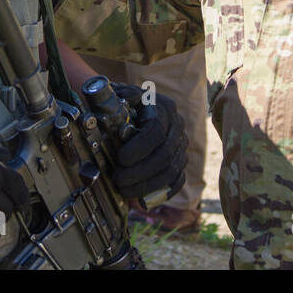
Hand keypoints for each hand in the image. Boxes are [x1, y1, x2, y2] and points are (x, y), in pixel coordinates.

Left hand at [110, 83, 187, 200]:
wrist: (139, 108)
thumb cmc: (126, 102)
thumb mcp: (120, 94)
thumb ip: (116, 98)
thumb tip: (111, 105)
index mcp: (164, 108)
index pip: (155, 131)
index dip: (138, 148)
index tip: (120, 159)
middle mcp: (177, 126)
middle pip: (165, 155)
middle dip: (139, 172)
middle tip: (118, 179)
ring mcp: (181, 145)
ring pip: (171, 171)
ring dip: (146, 185)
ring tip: (124, 190)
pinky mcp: (181, 161)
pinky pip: (177, 181)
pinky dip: (161, 192)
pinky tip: (142, 198)